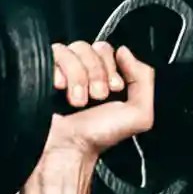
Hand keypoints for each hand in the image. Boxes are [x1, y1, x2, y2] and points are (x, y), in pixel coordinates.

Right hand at [45, 41, 154, 158]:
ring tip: (79, 101)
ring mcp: (67, 69)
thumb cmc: (101, 134)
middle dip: (98, 73)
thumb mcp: (139, 113)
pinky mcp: (47, 70)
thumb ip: (144, 79)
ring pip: (76, 49)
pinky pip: (56, 53)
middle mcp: (89, 70)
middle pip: (96, 47)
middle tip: (98, 97)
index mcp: (110, 76)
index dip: (114, 66)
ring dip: (80, 77)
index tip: (115, 88)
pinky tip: (62, 90)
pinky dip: (62, 73)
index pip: (113, 51)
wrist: (71, 146)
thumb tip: (125, 52)